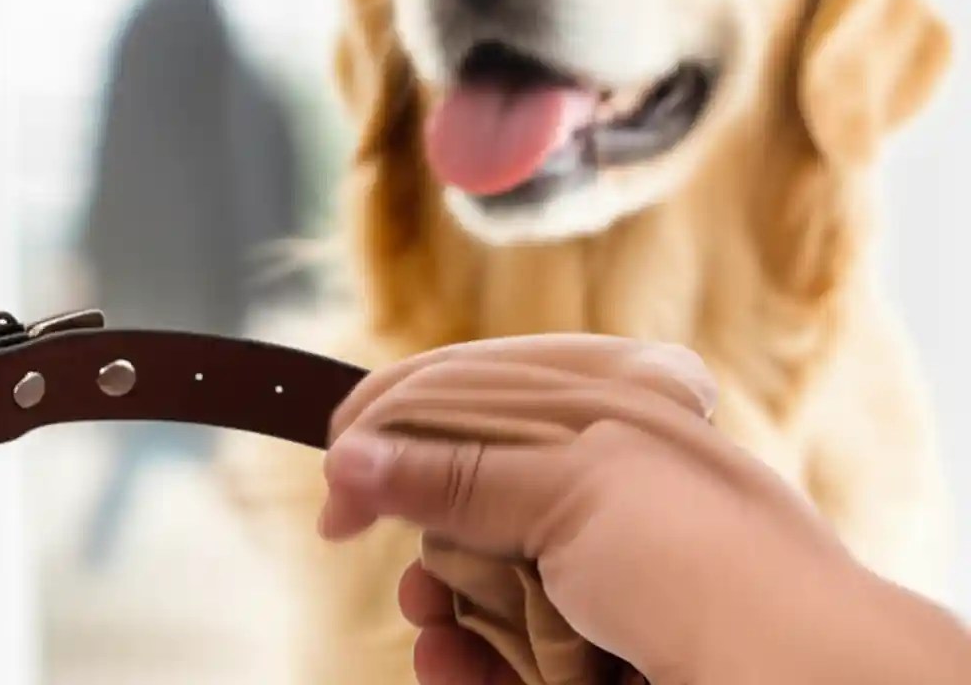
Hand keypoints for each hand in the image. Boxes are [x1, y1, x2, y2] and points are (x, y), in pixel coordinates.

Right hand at [315, 335, 968, 683]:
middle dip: (408, 509)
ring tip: (432, 620)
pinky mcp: (589, 626)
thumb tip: (349, 457)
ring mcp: (596, 552)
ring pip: (472, 558)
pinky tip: (451, 660)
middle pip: (462, 472)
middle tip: (344, 526)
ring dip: (434, 592)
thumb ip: (451, 471)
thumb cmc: (706, 561)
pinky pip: (497, 626)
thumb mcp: (570, 486)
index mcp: (611, 394)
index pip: (473, 381)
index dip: (393, 414)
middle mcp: (602, 463)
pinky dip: (464, 649)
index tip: (332, 459)